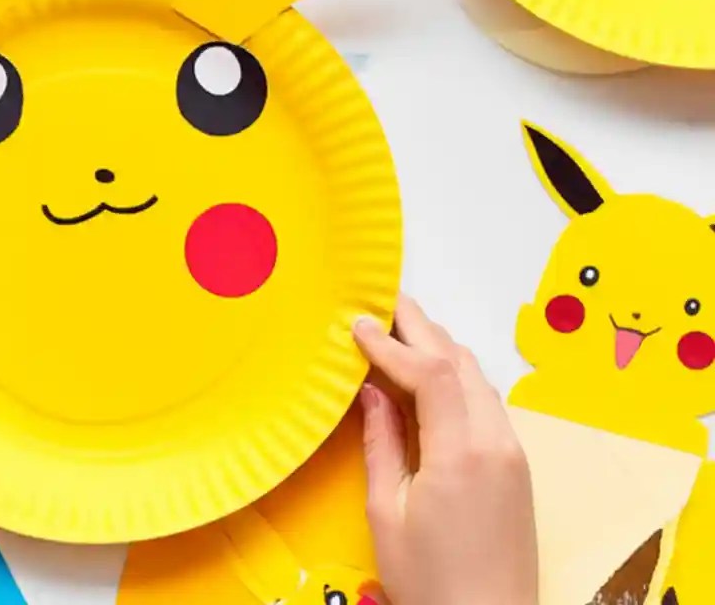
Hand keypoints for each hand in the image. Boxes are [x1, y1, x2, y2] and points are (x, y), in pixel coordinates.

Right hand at [354, 296, 537, 604]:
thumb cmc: (431, 580)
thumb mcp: (387, 511)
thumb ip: (381, 442)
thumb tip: (371, 392)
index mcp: (462, 452)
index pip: (431, 371)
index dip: (391, 341)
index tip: (357, 323)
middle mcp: (498, 442)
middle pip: (462, 363)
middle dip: (421, 326)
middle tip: (384, 298)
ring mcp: (513, 452)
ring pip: (479, 378)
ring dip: (441, 348)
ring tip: (401, 328)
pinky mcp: (516, 466)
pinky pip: (487, 402)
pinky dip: (456, 377)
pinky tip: (429, 376)